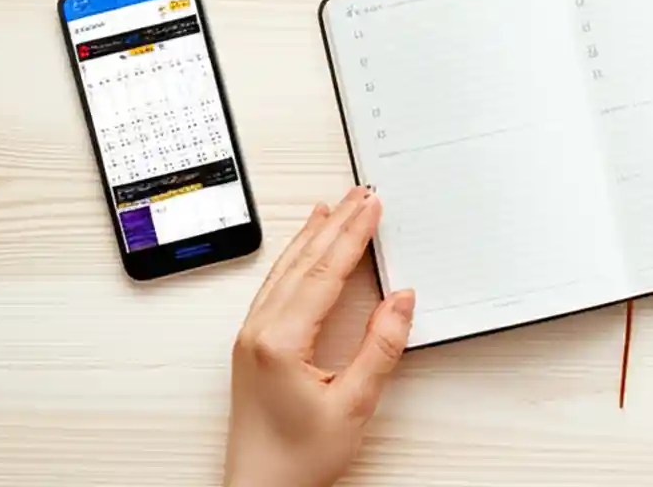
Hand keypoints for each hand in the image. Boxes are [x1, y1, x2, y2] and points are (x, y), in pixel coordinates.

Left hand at [224, 186, 414, 486]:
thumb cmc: (297, 459)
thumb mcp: (353, 404)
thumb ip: (380, 348)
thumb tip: (400, 301)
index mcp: (280, 339)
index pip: (324, 272)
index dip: (353, 235)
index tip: (372, 206)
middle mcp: (259, 330)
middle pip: (303, 262)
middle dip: (336, 224)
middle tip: (361, 194)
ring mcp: (252, 335)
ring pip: (286, 270)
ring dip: (313, 236)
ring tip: (333, 208)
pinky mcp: (253, 345)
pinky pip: (276, 286)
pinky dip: (295, 260)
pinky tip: (304, 250)